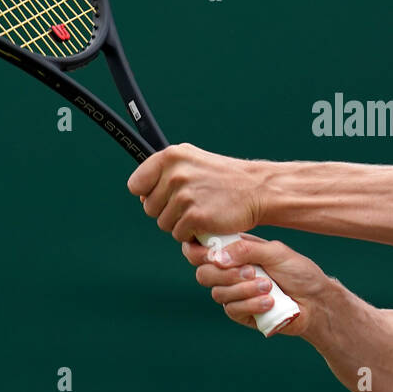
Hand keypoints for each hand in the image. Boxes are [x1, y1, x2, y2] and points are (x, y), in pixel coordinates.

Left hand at [128, 143, 267, 241]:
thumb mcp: (193, 161)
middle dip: (167, 211)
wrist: (257, 190)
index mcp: (171, 156)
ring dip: (180, 223)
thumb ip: (165, 171)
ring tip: (201, 210)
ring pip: (163, 223)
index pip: (136, 184)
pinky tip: (207, 221)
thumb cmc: (224, 179)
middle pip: (149, 208)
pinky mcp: (195, 217)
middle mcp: (176, 174)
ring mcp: (185, 196)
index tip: (162, 196)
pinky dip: (192, 233)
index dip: (147, 194)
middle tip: (191, 203)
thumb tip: (140, 193)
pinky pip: (179, 235)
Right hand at [182, 233, 330, 335]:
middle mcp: (231, 272)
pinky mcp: (242, 313)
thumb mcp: (276, 252)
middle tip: (252, 272)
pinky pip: (232, 310)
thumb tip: (217, 257)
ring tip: (269, 287)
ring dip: (244, 290)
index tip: (214, 255)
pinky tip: (270, 302)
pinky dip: (251, 304)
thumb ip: (246, 250)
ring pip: (218, 294)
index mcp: (236, 251)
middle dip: (226, 274)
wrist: (316, 301)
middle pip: (204, 274)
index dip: (200, 253)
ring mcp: (235, 293)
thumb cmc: (298, 272)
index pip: (204, 250)